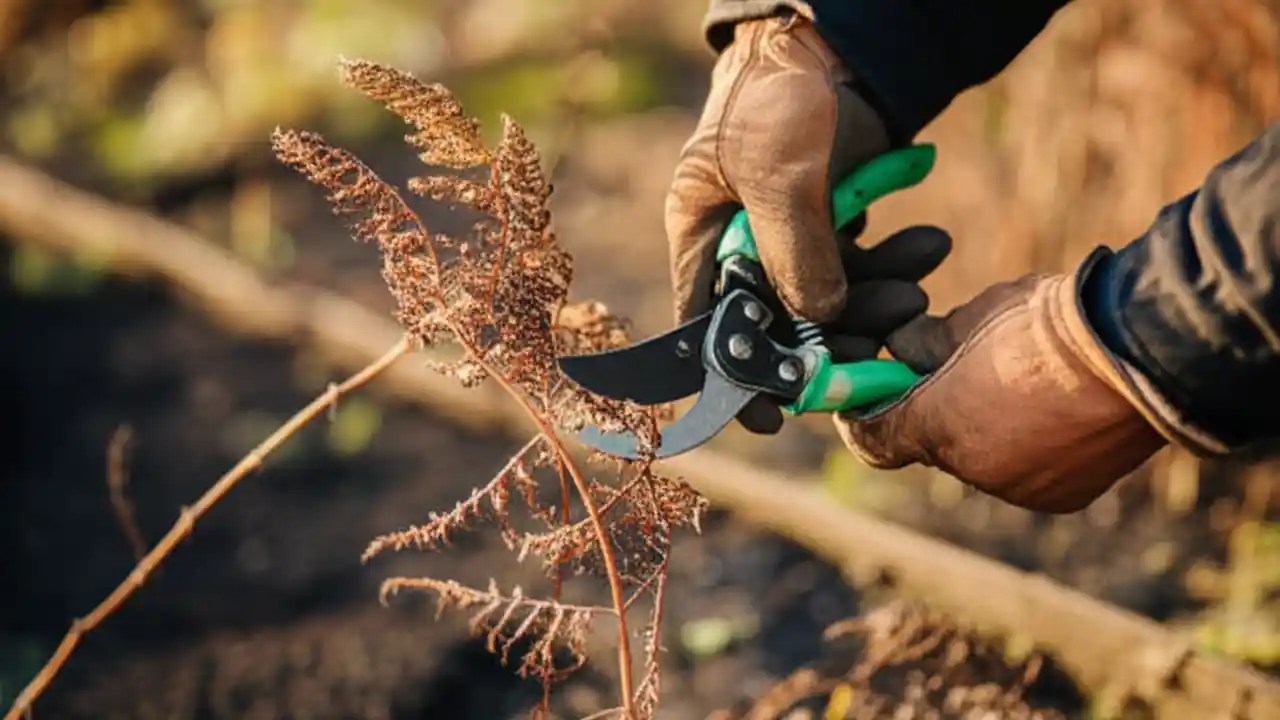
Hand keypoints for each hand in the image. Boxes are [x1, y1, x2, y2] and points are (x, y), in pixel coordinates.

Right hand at [667, 14, 942, 432]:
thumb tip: (822, 316)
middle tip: (898, 331)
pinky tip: (932, 243)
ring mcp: (792, 243)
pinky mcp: (836, 229)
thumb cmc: (778, 97)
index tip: (772, 418)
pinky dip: (900, 264)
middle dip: (842, 333)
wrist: (829, 46)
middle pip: (785, 325)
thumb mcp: (777, 168)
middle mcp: (742, 252)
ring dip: (884, 297)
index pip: (710, 327)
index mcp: (702, 239)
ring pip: (834, 303)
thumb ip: (795, 247)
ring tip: (928, 259)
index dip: (735, 378)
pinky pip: (865, 270)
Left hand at [835, 260, 1169, 512]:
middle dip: (938, 414)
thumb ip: (927, 342)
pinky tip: (1054, 412)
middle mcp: (972, 470)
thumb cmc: (1055, 322)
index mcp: (939, 423)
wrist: (1148, 352)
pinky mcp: (1060, 499)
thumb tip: (904, 350)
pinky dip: (1030, 451)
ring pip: (981, 463)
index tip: (873, 390)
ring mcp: (1019, 490)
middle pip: (932, 447)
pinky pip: (1026, 476)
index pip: (873, 438)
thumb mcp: (976, 316)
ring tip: (1022, 388)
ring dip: (987, 434)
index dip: (868, 412)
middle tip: (964, 374)